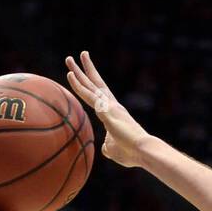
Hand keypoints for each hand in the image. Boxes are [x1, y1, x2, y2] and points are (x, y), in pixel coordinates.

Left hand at [65, 52, 147, 167]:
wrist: (142, 151)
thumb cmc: (130, 153)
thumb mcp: (114, 149)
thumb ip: (107, 145)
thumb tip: (105, 147)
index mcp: (113, 112)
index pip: (98, 94)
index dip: (89, 83)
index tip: (81, 74)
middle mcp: (111, 105)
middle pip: (94, 84)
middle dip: (83, 70)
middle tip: (71, 58)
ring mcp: (109, 106)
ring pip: (90, 86)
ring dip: (78, 72)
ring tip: (69, 58)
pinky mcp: (106, 110)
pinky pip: (88, 96)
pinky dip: (79, 86)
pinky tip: (70, 75)